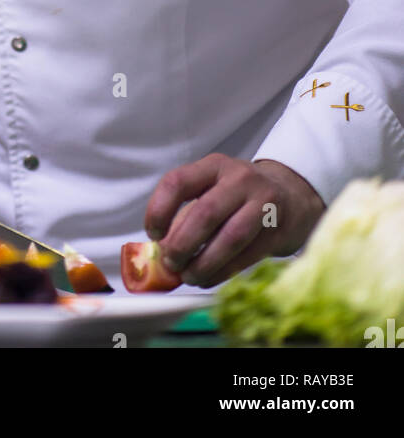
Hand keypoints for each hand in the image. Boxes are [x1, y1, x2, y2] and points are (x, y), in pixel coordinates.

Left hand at [144, 154, 324, 287]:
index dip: (159, 210)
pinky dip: (222, 273)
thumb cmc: (239, 195)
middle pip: (205, 213)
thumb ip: (186, 214)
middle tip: (170, 263)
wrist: (291, 194)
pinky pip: (247, 257)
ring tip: (188, 276)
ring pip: (229, 238)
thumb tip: (161, 250)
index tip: (153, 234)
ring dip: (203, 263)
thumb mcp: (212, 189)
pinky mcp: (277, 230)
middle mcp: (239, 179)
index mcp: (214, 166)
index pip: (178, 182)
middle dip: (182, 244)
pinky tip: (208, 279)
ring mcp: (262, 203)